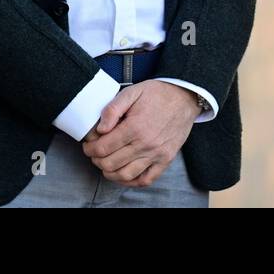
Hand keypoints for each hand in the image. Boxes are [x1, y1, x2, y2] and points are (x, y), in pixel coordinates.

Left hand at [81, 80, 198, 187]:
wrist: (185, 97)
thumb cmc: (158, 94)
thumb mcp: (132, 92)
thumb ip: (113, 109)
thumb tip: (100, 129)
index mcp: (135, 127)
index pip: (102, 148)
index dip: (90, 148)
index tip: (89, 144)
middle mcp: (146, 144)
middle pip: (110, 164)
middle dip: (96, 160)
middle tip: (95, 153)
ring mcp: (157, 154)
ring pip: (125, 175)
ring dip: (110, 172)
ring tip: (107, 163)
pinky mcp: (166, 159)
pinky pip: (146, 180)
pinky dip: (132, 181)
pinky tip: (124, 173)